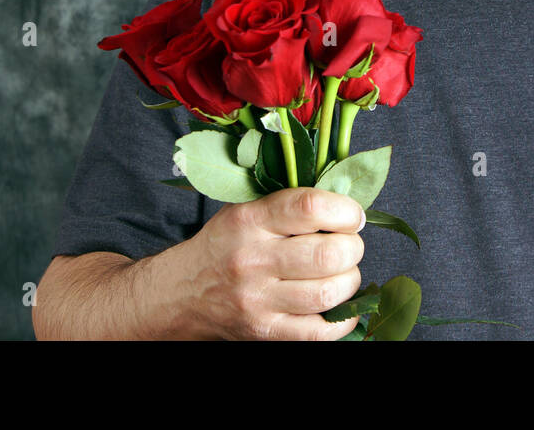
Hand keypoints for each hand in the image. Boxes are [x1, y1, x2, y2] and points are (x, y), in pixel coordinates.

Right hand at [182, 186, 365, 339]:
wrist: (181, 292)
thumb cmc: (225, 244)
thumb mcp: (246, 209)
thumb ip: (291, 201)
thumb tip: (348, 200)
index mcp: (250, 220)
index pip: (310, 207)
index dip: (344, 210)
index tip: (352, 215)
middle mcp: (253, 260)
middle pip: (327, 254)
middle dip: (352, 247)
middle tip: (349, 245)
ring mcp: (258, 300)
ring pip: (327, 292)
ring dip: (350, 280)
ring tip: (343, 272)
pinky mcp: (264, 332)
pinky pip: (319, 332)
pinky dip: (343, 318)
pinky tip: (342, 303)